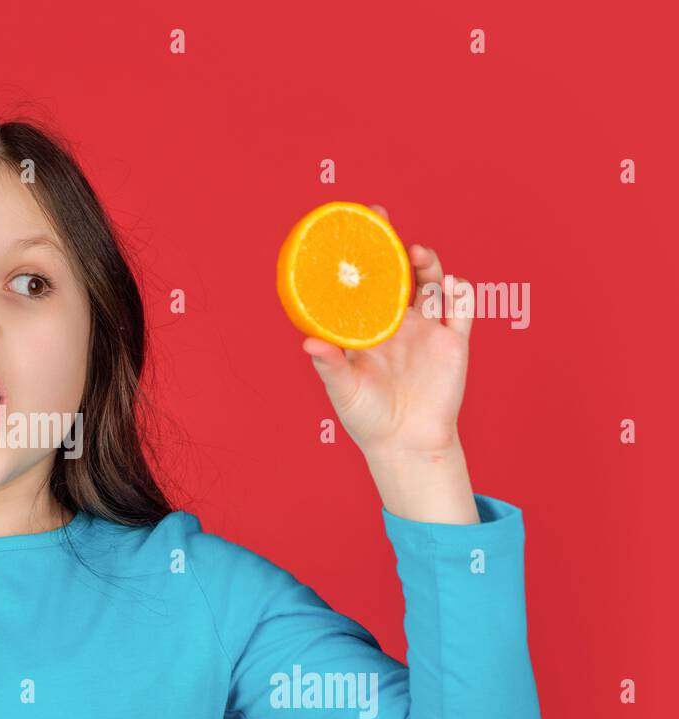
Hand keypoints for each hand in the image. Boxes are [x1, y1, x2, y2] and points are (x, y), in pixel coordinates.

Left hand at [301, 204, 473, 461]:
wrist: (406, 444)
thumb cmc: (367, 417)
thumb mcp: (343, 390)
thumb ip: (329, 365)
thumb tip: (308, 342)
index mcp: (368, 326)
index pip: (365, 282)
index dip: (362, 255)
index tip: (354, 227)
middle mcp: (398, 322)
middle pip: (400, 273)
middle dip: (394, 245)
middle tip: (384, 220)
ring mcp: (428, 329)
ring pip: (432, 283)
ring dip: (428, 265)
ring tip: (418, 255)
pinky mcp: (453, 342)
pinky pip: (462, 309)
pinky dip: (460, 293)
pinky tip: (453, 285)